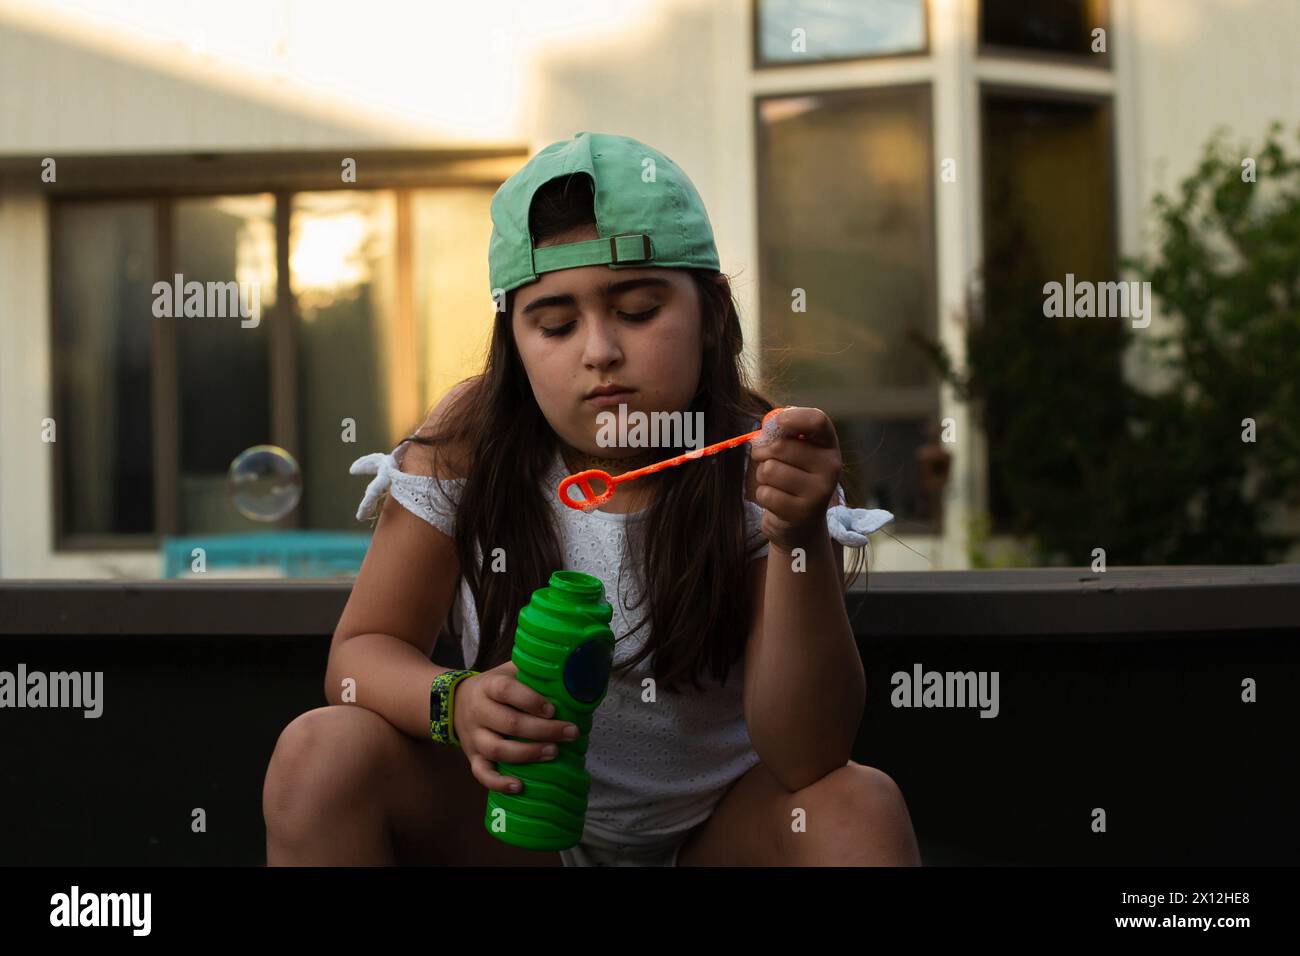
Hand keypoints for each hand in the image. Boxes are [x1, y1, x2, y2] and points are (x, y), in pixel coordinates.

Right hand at [452, 661, 579, 793]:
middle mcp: (478, 712)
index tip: (553, 709)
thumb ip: (531, 671)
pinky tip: (519, 786)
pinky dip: (499, 783)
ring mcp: (474, 737)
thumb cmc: (494, 688)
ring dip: (527, 754)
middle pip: (508, 723)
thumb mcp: (508, 671)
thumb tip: (570, 670)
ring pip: (497, 749)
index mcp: (488, 687)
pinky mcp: (472, 757)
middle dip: (542, 730)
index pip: (506, 690)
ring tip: (554, 753)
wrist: (455, 702)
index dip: (530, 700)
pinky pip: (482, 773)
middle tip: (570, 733)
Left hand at [749, 406, 841, 552]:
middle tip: (765, 458)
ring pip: (769, 470)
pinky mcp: (802, 513)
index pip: (817, 420)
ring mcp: (819, 491)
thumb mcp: (796, 452)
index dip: (792, 417)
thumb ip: (785, 434)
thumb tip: (771, 422)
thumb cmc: (793, 476)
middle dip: (762, 451)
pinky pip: (765, 493)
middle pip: (781, 446)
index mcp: (829, 445)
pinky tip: (777, 500)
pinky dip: (763, 495)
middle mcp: (831, 467)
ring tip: (775, 483)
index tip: (776, 423)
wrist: (802, 523)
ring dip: (762, 475)